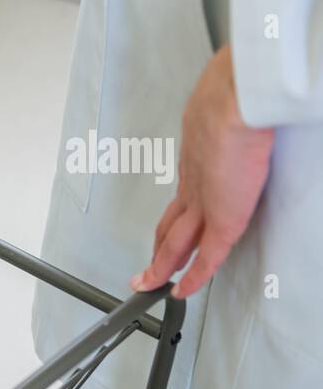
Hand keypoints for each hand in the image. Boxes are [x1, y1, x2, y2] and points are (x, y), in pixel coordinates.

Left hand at [131, 46, 274, 298]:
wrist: (236, 103)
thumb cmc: (236, 97)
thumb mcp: (229, 107)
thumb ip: (232, 114)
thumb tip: (245, 101)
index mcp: (197, 160)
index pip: (182, 198)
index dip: (174, 216)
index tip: (166, 229)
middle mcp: (194, 184)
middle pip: (168, 225)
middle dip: (156, 249)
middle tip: (144, 268)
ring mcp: (204, 203)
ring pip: (176, 244)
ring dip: (163, 267)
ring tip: (152, 284)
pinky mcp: (222, 219)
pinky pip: (206, 258)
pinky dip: (193, 277)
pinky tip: (182, 291)